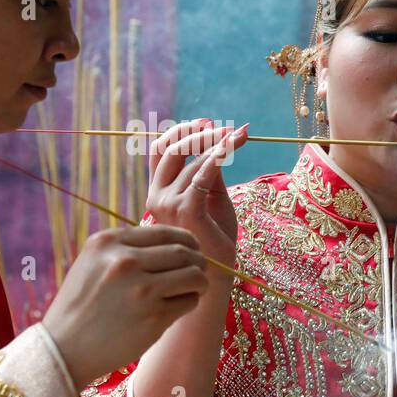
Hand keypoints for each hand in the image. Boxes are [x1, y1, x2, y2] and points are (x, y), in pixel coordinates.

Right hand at [44, 224, 207, 387]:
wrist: (64, 348)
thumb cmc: (81, 306)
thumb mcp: (92, 263)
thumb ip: (125, 248)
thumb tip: (173, 242)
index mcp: (109, 242)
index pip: (165, 231)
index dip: (186, 241)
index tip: (191, 250)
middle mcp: (126, 261)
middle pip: (184, 251)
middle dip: (198, 261)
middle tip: (199, 270)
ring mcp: (142, 289)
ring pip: (194, 275)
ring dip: (199, 282)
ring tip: (193, 289)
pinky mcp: (154, 317)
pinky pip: (189, 302)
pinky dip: (190, 302)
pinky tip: (177, 307)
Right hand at [146, 118, 249, 268]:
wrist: (216, 274)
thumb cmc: (215, 238)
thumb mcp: (212, 197)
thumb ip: (209, 171)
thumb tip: (215, 140)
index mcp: (158, 193)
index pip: (160, 152)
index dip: (179, 132)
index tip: (204, 122)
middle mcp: (157, 197)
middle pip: (172, 150)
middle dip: (199, 133)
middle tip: (223, 127)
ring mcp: (168, 205)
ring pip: (193, 161)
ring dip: (218, 143)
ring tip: (239, 135)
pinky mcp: (187, 211)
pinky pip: (203, 174)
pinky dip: (220, 155)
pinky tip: (234, 144)